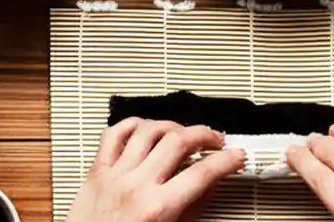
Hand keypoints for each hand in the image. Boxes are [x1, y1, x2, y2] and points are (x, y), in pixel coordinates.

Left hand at [66, 118, 245, 221]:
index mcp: (157, 208)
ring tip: (183, 133)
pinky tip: (146, 130)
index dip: (226, 160)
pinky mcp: (96, 170)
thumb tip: (210, 183)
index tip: (236, 156)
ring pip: (148, 130)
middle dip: (203, 134)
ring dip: (172, 126)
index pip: (201, 173)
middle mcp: (136, 186)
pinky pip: (114, 133)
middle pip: (177, 142)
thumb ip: (192, 208)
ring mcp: (114, 174)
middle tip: (214, 140)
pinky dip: (133, 125)